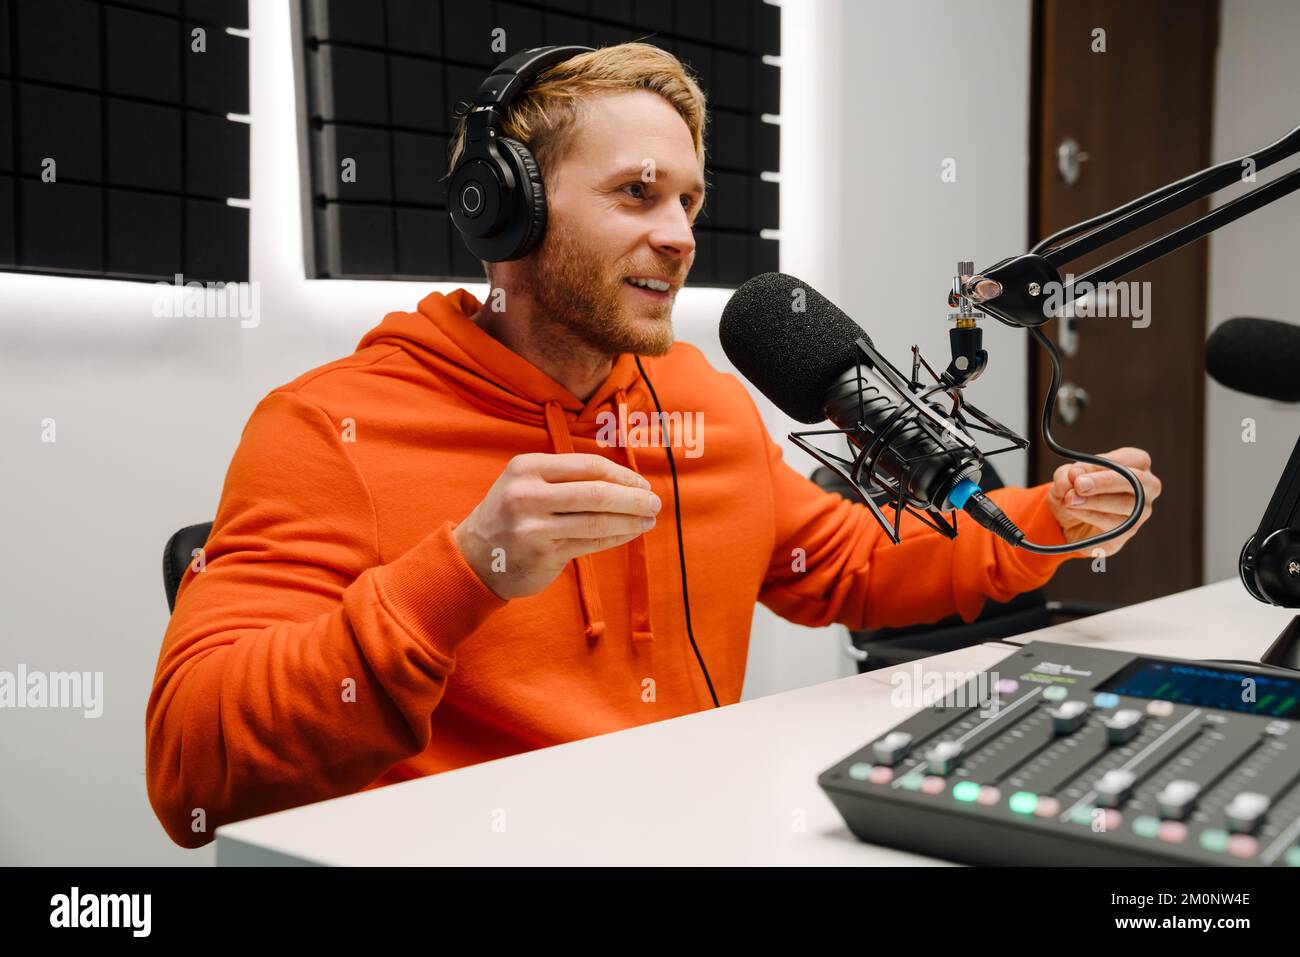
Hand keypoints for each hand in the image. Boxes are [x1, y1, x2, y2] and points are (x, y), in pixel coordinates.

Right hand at [452, 453, 660, 599]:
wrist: (474, 557)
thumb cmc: (511, 516)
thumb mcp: (527, 484)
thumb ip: (567, 479)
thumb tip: (627, 482)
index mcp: (528, 467)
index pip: (588, 466)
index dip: (621, 475)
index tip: (642, 484)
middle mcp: (528, 494)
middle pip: (596, 493)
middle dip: (633, 498)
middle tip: (655, 503)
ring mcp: (534, 525)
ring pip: (597, 520)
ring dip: (630, 521)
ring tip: (648, 520)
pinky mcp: (543, 553)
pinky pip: (590, 542)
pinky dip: (615, 537)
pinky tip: (629, 534)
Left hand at [1046, 447, 1161, 556]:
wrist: (1070, 524)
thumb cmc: (1076, 492)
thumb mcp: (1066, 477)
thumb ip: (1068, 473)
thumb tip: (1074, 475)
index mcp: (1137, 467)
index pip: (1136, 459)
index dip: (1110, 461)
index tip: (1084, 468)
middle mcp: (1146, 489)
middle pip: (1138, 482)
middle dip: (1106, 482)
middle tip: (1079, 485)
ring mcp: (1140, 512)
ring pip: (1127, 505)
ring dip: (1095, 501)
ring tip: (1071, 499)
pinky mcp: (1128, 532)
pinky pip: (1114, 524)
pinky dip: (1091, 515)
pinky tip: (1074, 510)